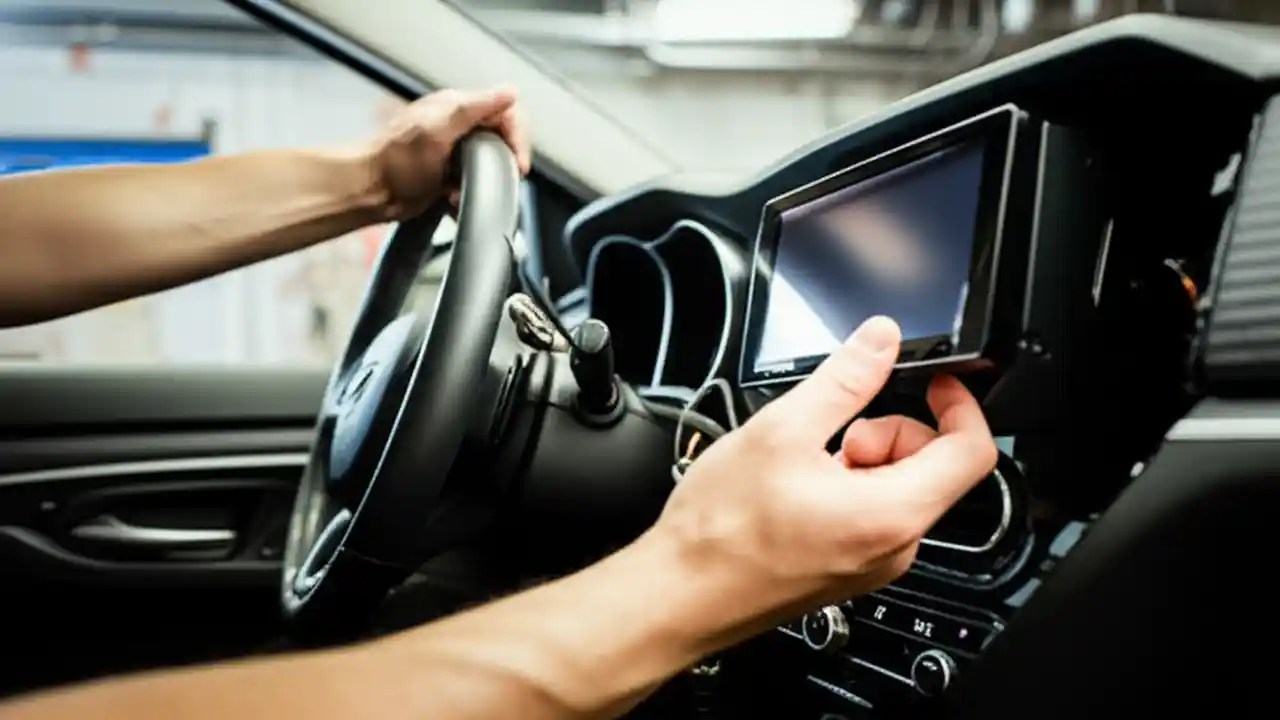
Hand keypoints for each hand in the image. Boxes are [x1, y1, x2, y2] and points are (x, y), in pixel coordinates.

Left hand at [370, 86, 530, 219]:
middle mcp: (458, 125)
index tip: (517, 162)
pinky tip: (454, 198)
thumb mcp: (437, 131)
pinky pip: (475, 181)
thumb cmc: (394, 162)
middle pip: (503, 138)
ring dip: (485, 180)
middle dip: (502, 162)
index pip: (506, 112)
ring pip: (491, 163)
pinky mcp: (450, 174)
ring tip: (466, 189)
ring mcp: (454, 150)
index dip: (518, 136)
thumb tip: (509, 92)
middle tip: (499, 179)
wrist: (371, 192)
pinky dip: (470, 193)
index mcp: (457, 107)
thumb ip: (474, 109)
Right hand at [650, 316, 997, 646]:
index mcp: (891, 513)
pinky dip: (848, 485)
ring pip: (900, 487)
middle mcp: (894, 547)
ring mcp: (873, 563)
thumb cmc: (722, 529)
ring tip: (806, 461)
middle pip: (934, 466)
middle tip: (837, 430)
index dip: (959, 404)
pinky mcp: (849, 569)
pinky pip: (874, 512)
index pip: (973, 451)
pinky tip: (798, 484)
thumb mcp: (783, 430)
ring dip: (865, 458)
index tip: (933, 381)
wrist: (681, 593)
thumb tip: (881, 341)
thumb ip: (844, 379)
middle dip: (891, 431)